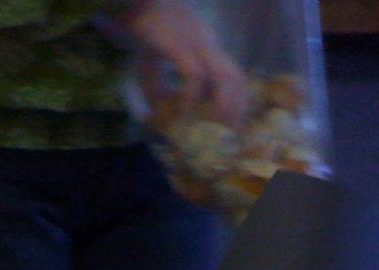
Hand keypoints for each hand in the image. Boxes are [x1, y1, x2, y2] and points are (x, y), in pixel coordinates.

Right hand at [115, 0, 248, 126]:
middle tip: (227, 133)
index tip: (229, 123)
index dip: (235, 99)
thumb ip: (156, 84)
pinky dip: (190, 97)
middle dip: (235, 107)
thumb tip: (154, 112)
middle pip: (235, 78)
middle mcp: (209, 45)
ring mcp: (198, 45)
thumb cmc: (146, 25)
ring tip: (212, 127)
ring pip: (224, 78)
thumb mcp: (152, 59)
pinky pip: (194, 76)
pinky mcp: (182, 46)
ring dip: (222, 105)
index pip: (232, 74)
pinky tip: (182, 112)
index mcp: (208, 46)